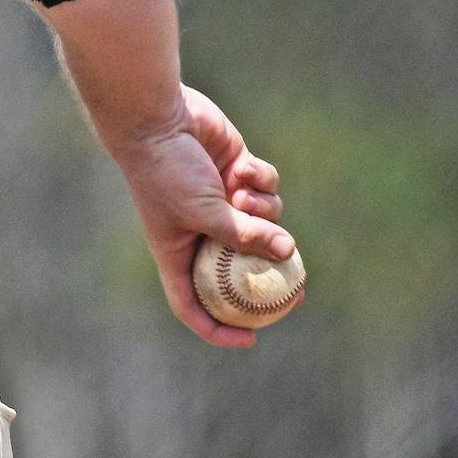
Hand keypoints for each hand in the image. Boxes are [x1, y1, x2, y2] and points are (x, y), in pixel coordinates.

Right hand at [107, 85, 294, 348]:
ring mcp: (220, 201)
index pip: (194, 302)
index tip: (251, 339)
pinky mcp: (236, 173)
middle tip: (299, 287)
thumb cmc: (166, 171)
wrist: (158, 118)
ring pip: (263, 223)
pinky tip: (244, 166)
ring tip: (246, 195)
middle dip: (269, 275)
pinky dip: (261, 181)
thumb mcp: (203, 211)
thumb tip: (288, 252)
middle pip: (240, 267)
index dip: (218, 327)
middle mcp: (200, 230)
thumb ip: (245, 235)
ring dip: (264, 212)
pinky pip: (265, 188)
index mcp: (178, 250)